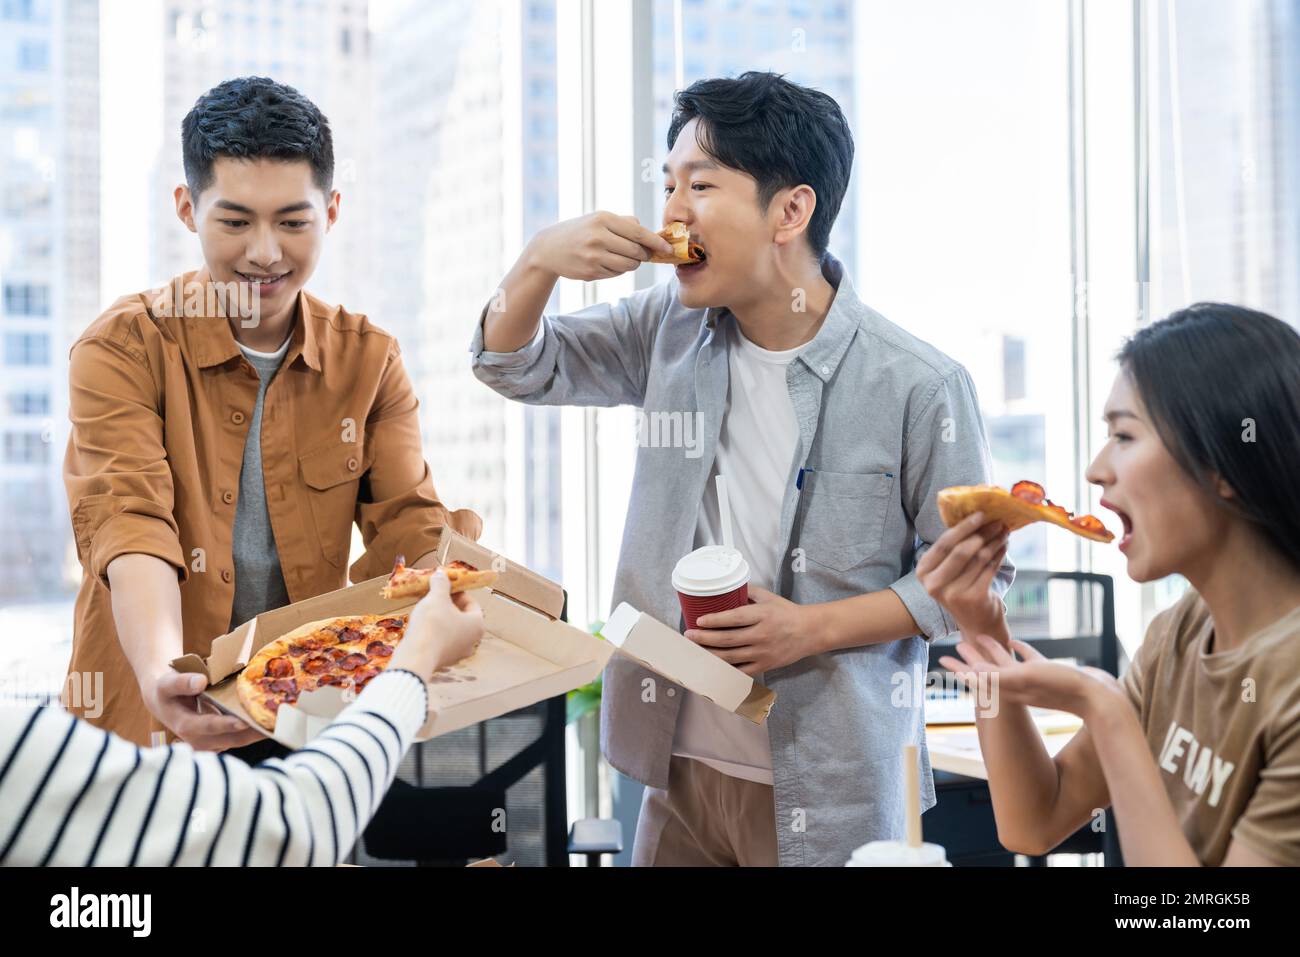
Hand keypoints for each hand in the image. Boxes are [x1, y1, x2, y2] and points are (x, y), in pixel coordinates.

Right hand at [144, 670, 267, 750]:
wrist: (164, 701)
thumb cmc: (166, 691)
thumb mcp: (168, 683)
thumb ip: (183, 682)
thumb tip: (201, 682)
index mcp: (186, 726)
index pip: (210, 726)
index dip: (227, 724)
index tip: (244, 721)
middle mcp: (199, 741)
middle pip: (232, 739)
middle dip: (254, 733)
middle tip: (276, 724)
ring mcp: (211, 744)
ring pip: (239, 741)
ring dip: (258, 734)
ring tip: (280, 724)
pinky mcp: (219, 743)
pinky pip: (240, 738)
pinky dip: (254, 732)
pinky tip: (271, 722)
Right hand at [389, 571, 485, 677]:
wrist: (416, 657)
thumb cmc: (432, 624)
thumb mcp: (436, 598)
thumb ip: (441, 584)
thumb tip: (440, 574)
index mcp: (477, 625)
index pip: (472, 603)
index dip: (458, 592)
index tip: (444, 586)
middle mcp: (472, 641)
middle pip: (461, 616)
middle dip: (447, 604)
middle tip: (433, 595)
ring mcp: (458, 653)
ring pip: (450, 629)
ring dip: (440, 618)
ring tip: (425, 608)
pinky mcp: (443, 661)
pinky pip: (441, 641)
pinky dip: (433, 631)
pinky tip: (420, 625)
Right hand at [525, 211, 673, 280]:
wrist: (548, 248)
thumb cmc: (579, 231)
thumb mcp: (598, 219)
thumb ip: (625, 223)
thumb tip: (650, 233)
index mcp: (603, 219)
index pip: (638, 232)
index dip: (656, 242)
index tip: (667, 248)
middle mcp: (598, 237)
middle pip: (636, 252)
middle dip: (644, 255)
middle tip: (643, 254)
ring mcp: (594, 256)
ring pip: (629, 266)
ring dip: (632, 264)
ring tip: (623, 257)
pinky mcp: (591, 272)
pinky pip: (616, 274)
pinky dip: (618, 270)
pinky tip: (607, 263)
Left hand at [683, 586, 817, 676]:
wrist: (810, 632)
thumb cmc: (786, 612)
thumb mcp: (769, 597)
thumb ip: (748, 592)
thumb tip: (726, 588)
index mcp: (762, 615)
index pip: (734, 618)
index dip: (714, 620)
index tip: (698, 620)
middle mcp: (762, 634)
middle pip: (727, 639)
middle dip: (704, 638)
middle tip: (689, 636)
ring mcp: (763, 652)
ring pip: (731, 657)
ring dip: (710, 654)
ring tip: (695, 650)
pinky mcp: (765, 665)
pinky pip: (741, 670)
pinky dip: (725, 669)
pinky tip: (712, 665)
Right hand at [916, 510, 1009, 639]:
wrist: (976, 623)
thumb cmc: (962, 588)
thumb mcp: (949, 570)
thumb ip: (953, 548)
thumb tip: (974, 515)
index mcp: (923, 573)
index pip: (943, 544)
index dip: (963, 527)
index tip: (980, 514)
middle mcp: (934, 585)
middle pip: (961, 550)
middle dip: (982, 533)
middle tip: (997, 521)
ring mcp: (954, 593)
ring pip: (979, 557)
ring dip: (994, 541)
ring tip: (1003, 532)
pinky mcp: (974, 598)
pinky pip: (990, 568)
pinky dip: (1000, 554)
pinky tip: (1004, 546)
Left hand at [938, 633, 1125, 719]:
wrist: (1100, 700)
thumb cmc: (1064, 688)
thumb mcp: (1028, 679)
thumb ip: (1001, 676)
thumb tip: (973, 672)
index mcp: (1010, 688)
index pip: (978, 677)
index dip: (960, 668)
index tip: (942, 659)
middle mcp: (1019, 685)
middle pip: (988, 669)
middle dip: (970, 657)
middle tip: (955, 644)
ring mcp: (1035, 679)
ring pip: (1007, 663)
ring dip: (992, 651)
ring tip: (979, 637)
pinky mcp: (1050, 671)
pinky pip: (1029, 658)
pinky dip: (1020, 650)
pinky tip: (1014, 641)